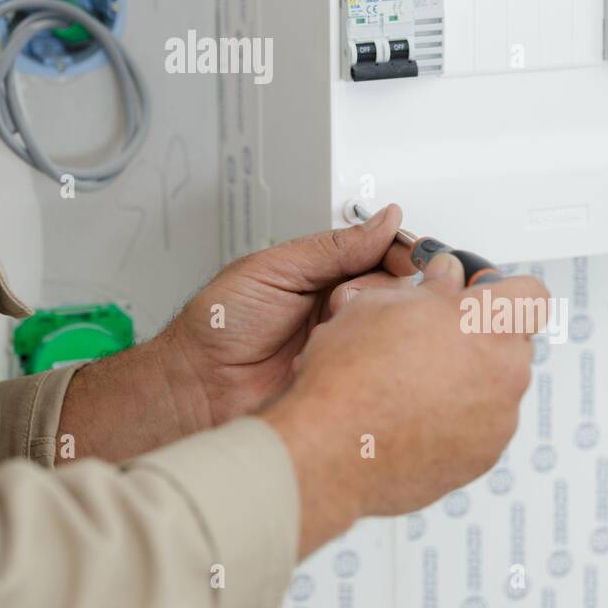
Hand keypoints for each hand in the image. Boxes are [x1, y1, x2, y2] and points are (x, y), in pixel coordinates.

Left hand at [157, 203, 415, 426]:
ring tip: (330, 331)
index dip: (398, 252)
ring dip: (367, 323)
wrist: (197, 385)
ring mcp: (345, 345)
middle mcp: (339, 308)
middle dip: (376, 289)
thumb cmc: (220, 325)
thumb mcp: (272, 269)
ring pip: (391, 327)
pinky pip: (379, 369)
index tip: (409, 254)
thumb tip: (384, 221)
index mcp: (323, 273)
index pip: (380, 253)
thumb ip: (331, 248)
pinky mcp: (348, 381)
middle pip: (394, 289)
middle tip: (343, 301)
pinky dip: (367, 360)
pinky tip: (342, 357)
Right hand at [260, 254, 547, 558]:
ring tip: (413, 381)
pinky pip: (480, 426)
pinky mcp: (482, 457)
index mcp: (487, 323)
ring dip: (468, 379)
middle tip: (435, 336)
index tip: (478, 295)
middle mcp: (506, 372)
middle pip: (513, 342)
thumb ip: (431, 287)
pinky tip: (413, 413)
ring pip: (496, 386)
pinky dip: (457, 418)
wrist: (331, 449)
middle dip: (480, 336)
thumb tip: (445, 280)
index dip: (501, 290)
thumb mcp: (380, 303)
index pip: (529, 293)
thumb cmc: (350, 378)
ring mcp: (498, 420)